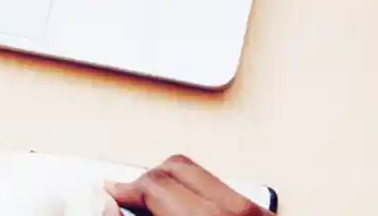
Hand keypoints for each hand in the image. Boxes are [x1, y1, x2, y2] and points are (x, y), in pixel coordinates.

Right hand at [104, 155, 268, 215]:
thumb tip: (113, 206)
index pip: (156, 182)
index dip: (125, 187)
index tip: (111, 193)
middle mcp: (237, 208)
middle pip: (179, 166)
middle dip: (148, 179)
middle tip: (130, 197)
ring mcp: (257, 210)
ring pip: (203, 174)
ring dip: (174, 185)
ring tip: (156, 204)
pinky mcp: (266, 214)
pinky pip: (225, 190)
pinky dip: (200, 195)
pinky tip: (186, 210)